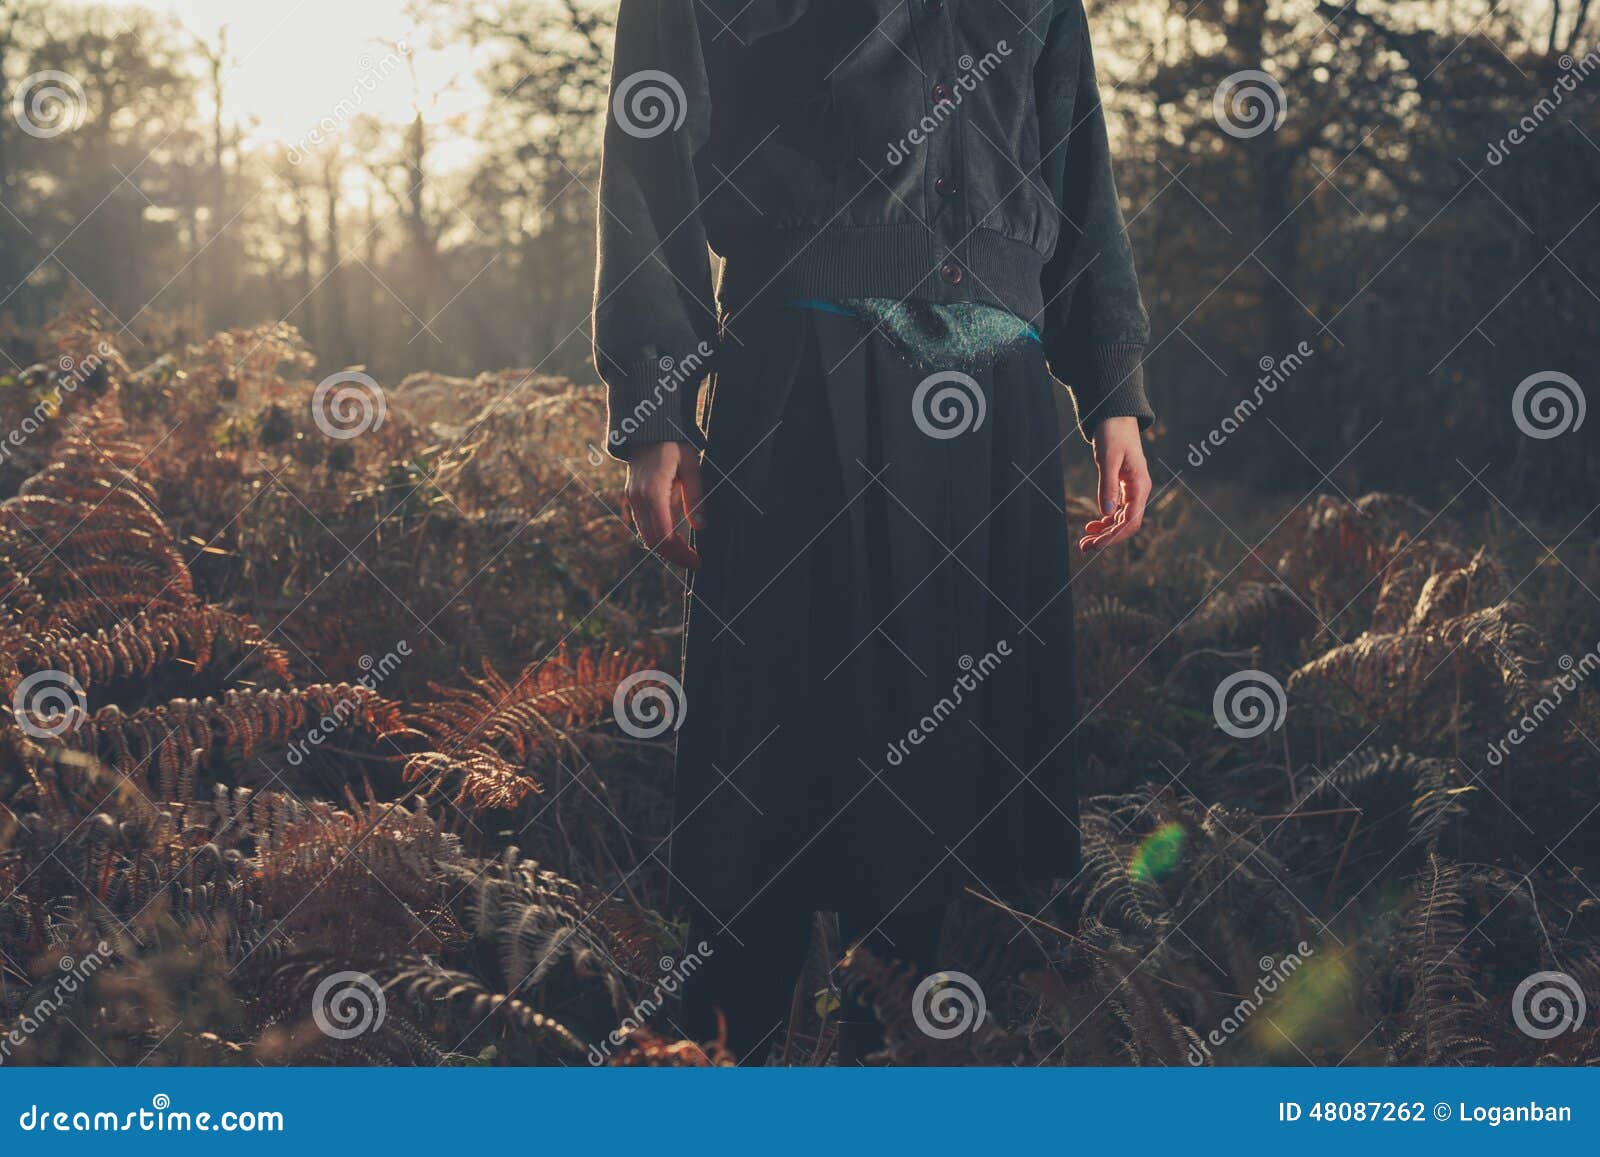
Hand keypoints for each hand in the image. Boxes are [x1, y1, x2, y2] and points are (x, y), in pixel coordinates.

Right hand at [625, 440, 704, 568]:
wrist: (648, 427)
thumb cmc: (674, 444)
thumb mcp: (691, 467)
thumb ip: (695, 497)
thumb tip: (701, 526)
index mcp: (653, 493)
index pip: (664, 536)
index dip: (680, 553)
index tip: (697, 561)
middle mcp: (638, 498)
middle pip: (653, 540)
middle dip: (674, 555)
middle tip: (694, 561)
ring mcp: (632, 497)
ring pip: (645, 535)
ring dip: (665, 548)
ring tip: (686, 553)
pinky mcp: (632, 496)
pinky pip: (643, 524)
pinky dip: (657, 536)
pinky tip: (674, 539)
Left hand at [1079, 417, 1149, 552]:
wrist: (1115, 418)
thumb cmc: (1113, 434)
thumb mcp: (1107, 459)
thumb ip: (1107, 485)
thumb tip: (1106, 514)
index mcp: (1140, 486)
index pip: (1130, 520)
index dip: (1113, 536)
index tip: (1095, 545)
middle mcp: (1138, 491)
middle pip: (1126, 525)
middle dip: (1107, 539)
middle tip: (1084, 548)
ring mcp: (1132, 491)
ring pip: (1121, 520)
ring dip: (1105, 532)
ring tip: (1084, 541)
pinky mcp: (1123, 488)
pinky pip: (1117, 511)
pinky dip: (1105, 521)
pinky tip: (1092, 526)